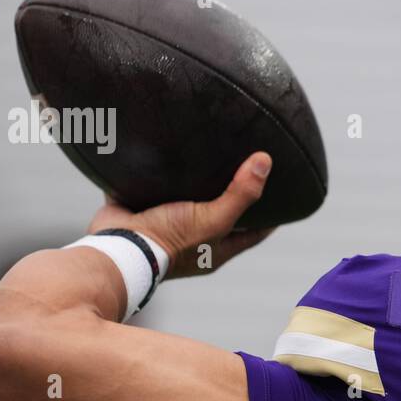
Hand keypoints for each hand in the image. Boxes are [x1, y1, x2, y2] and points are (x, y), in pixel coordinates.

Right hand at [87, 152, 275, 278]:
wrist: (116, 248)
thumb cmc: (168, 242)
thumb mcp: (213, 219)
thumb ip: (240, 194)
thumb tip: (266, 162)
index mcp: (216, 246)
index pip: (255, 231)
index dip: (271, 215)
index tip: (285, 193)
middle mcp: (194, 238)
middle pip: (221, 212)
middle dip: (232, 193)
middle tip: (246, 164)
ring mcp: (166, 224)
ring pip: (186, 199)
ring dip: (194, 182)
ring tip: (208, 152)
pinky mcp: (139, 209)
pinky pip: (151, 189)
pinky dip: (157, 175)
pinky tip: (165, 152)